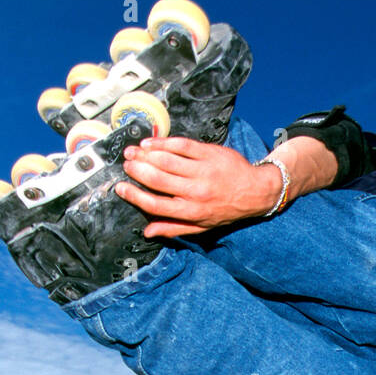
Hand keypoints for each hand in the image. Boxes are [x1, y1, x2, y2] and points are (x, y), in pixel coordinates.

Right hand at [114, 137, 280, 236]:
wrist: (254, 191)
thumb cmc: (224, 210)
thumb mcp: (200, 226)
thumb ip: (172, 228)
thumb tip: (147, 232)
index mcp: (190, 211)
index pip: (155, 205)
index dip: (134, 196)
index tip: (120, 188)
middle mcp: (195, 192)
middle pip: (158, 179)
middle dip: (137, 170)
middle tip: (126, 164)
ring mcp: (202, 171)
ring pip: (167, 160)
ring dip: (145, 154)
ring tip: (132, 151)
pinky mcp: (209, 154)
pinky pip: (181, 145)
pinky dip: (163, 142)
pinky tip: (150, 142)